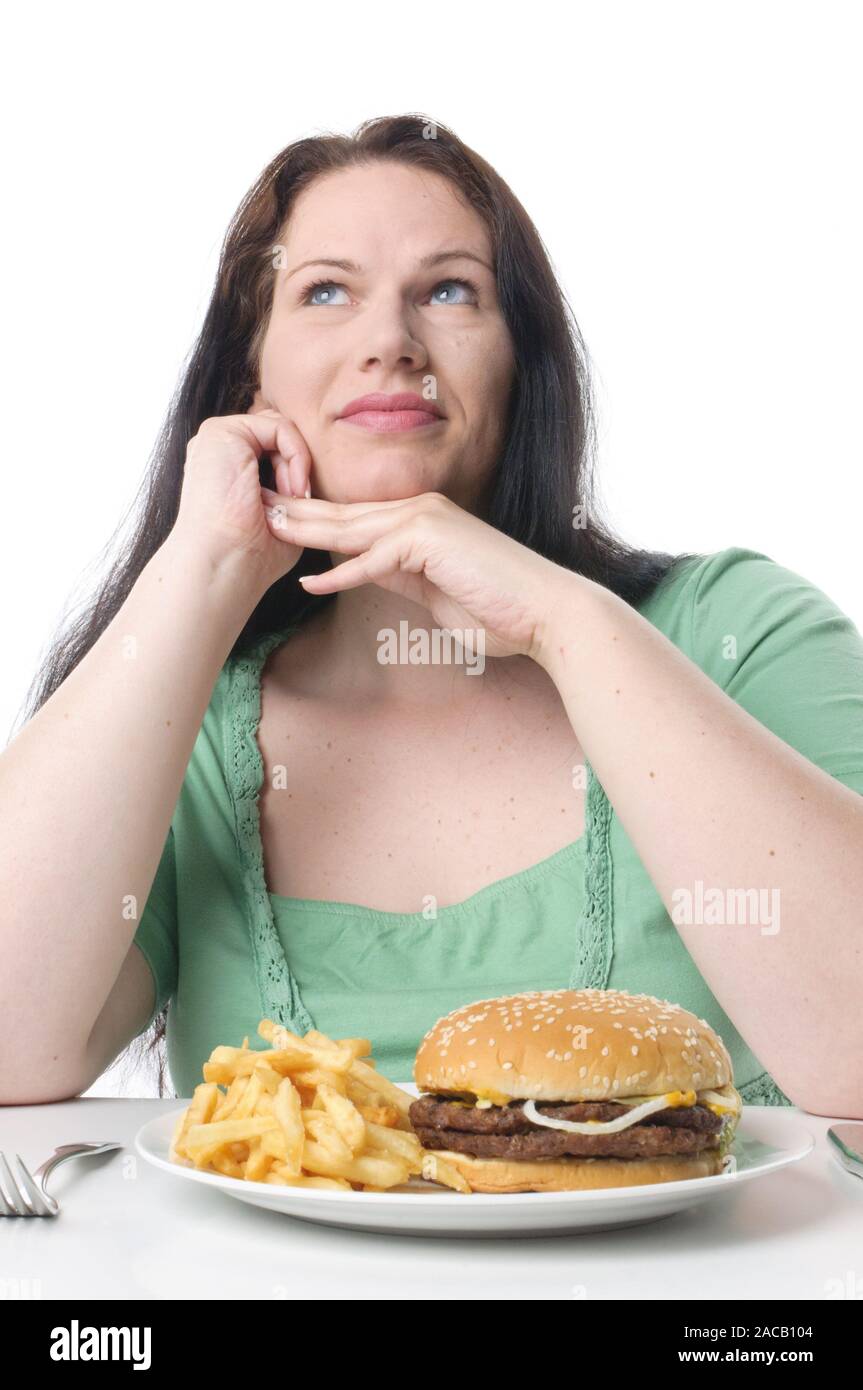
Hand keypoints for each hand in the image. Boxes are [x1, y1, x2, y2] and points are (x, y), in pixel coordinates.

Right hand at [173, 407, 312, 594]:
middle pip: (278, 436)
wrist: (223, 563)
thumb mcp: (281, 518)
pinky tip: (291, 488)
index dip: (295, 475)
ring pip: (280, 429)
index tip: (300, 510)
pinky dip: (296, 454)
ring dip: (297, 464)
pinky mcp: (221, 431)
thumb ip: (290, 491)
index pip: (274, 449)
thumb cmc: (249, 555)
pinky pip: (279, 426)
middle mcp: (219, 450)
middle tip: (297, 503)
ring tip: (293, 499)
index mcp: (226, 468)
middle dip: (296, 467)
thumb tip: (310, 483)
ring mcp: (217, 438)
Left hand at [258, 488, 574, 662]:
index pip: (359, 519)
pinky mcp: (430, 544)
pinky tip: (310, 580)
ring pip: (355, 528)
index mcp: (422, 519)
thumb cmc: (497, 607)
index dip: (316, 519)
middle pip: (347, 515)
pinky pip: (375, 560)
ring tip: (268, 530)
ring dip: (308, 530)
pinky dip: (342, 572)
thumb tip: (367, 569)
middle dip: (299, 512)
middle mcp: (421, 511)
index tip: (280, 522)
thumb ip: (401, 573)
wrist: (542, 612)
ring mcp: (427, 522)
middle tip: (257, 509)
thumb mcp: (435, 588)